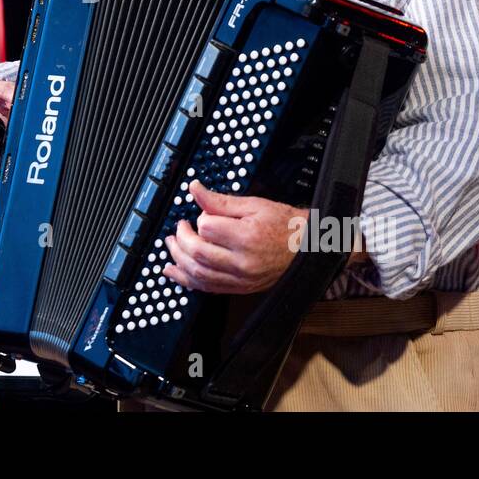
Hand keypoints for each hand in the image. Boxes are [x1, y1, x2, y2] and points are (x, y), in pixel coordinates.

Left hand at [162, 181, 308, 294]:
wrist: (307, 249)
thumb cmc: (285, 225)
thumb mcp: (254, 205)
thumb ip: (220, 201)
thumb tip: (195, 190)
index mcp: (247, 237)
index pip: (207, 228)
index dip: (201, 218)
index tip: (204, 214)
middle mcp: (243, 262)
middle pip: (197, 253)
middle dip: (181, 239)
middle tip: (180, 228)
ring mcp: (241, 279)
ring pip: (198, 274)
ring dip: (178, 259)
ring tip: (171, 246)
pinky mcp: (240, 288)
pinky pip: (207, 288)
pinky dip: (187, 280)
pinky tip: (174, 271)